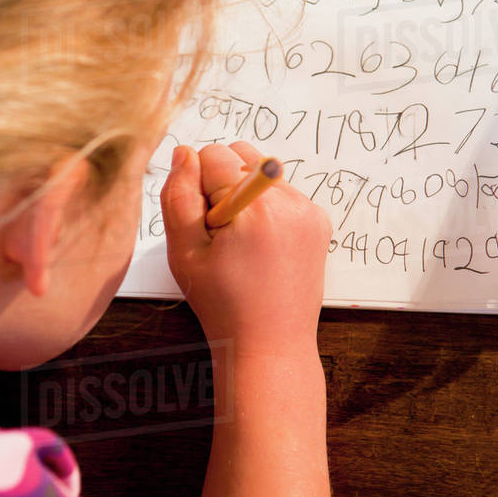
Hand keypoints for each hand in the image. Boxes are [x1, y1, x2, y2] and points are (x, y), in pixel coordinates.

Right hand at [160, 141, 331, 356]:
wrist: (270, 343)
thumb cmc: (223, 303)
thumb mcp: (184, 251)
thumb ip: (178, 195)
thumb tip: (184, 153)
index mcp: (254, 205)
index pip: (213, 154)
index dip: (197, 186)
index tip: (203, 223)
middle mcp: (289, 200)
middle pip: (240, 154)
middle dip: (221, 183)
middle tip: (221, 232)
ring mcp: (309, 209)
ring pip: (260, 171)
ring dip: (244, 194)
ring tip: (240, 240)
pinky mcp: (319, 221)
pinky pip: (282, 192)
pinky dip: (266, 207)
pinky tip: (260, 245)